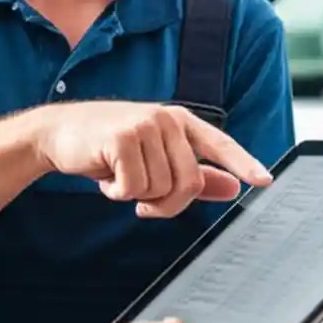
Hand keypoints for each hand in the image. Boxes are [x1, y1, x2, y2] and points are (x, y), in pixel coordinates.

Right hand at [32, 101, 273, 217]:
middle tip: (140, 199)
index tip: (264, 181)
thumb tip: (233, 188)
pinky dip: (117, 192)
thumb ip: (195, 174)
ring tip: (118, 176)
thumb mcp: (153, 159)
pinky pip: (134, 187)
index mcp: (180, 121)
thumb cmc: (107, 147)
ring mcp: (145, 125)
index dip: (243, 163)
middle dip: (165, 203)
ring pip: (161, 189)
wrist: (57, 133)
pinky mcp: (122, 137)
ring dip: (136, 196)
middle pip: (189, 183)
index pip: (220, 143)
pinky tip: (105, 176)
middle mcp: (167, 119)